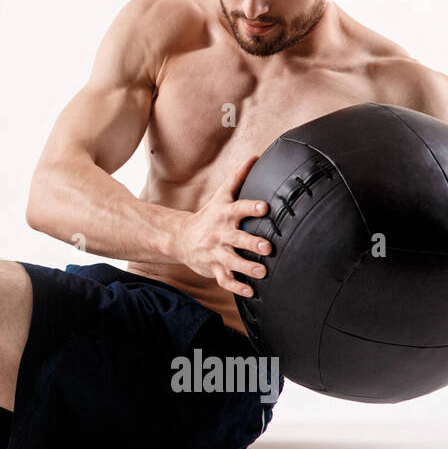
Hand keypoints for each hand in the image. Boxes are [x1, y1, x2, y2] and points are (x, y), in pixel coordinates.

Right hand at [172, 154, 271, 297]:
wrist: (181, 238)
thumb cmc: (208, 216)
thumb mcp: (222, 196)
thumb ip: (239, 178)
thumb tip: (256, 157)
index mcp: (224, 214)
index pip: (239, 208)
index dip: (251, 207)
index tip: (265, 208)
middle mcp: (220, 234)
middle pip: (237, 239)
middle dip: (252, 243)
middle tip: (266, 247)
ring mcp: (216, 252)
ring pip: (232, 262)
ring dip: (247, 268)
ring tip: (262, 272)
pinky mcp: (214, 268)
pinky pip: (225, 280)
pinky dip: (236, 287)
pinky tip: (250, 291)